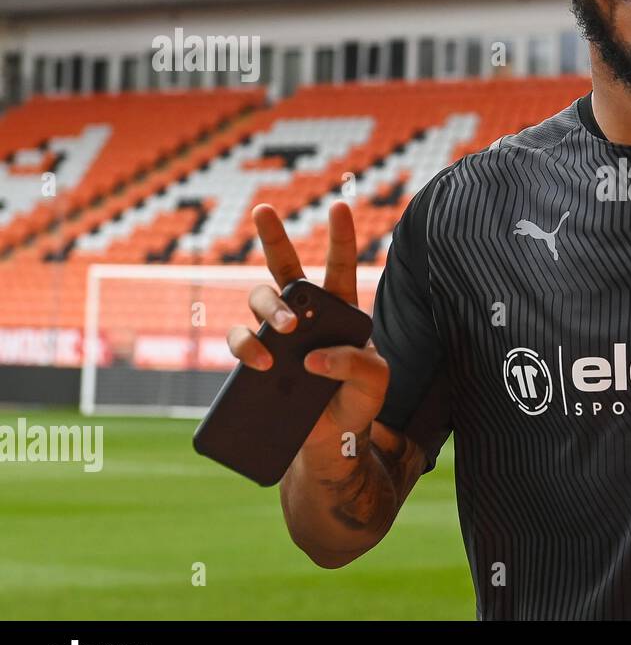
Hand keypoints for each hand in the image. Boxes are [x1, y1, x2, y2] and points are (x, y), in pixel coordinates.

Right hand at [225, 200, 389, 455]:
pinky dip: (246, 347)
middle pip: (285, 266)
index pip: (341, 266)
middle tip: (263, 211)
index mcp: (340, 310)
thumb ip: (357, 362)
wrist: (334, 439)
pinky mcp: (257, 361)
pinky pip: (239, 340)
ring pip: (259, 298)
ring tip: (286, 331)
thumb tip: (313, 358)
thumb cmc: (359, 401)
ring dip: (270, 307)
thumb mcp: (376, 381)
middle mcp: (306, 314)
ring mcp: (277, 335)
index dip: (341, 235)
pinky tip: (262, 362)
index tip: (339, 205)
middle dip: (272, 234)